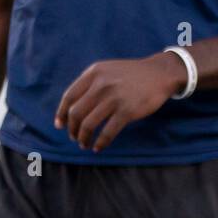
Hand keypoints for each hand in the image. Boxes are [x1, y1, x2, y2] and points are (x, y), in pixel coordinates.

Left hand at [54, 52, 188, 152]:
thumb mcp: (107, 70)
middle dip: (72, 129)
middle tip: (74, 137)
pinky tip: (98, 147)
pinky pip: (107, 132)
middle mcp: (101, 84)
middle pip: (76, 113)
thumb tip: (71, 107)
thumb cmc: (130, 74)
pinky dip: (100, 143)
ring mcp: (114, 98)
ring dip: (83, 138)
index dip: (61, 113)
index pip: (69, 96)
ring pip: (89, 124)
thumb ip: (90, 83)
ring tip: (84, 144)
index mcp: (93, 73)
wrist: (159, 73)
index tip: (59, 125)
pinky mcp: (127, 111)